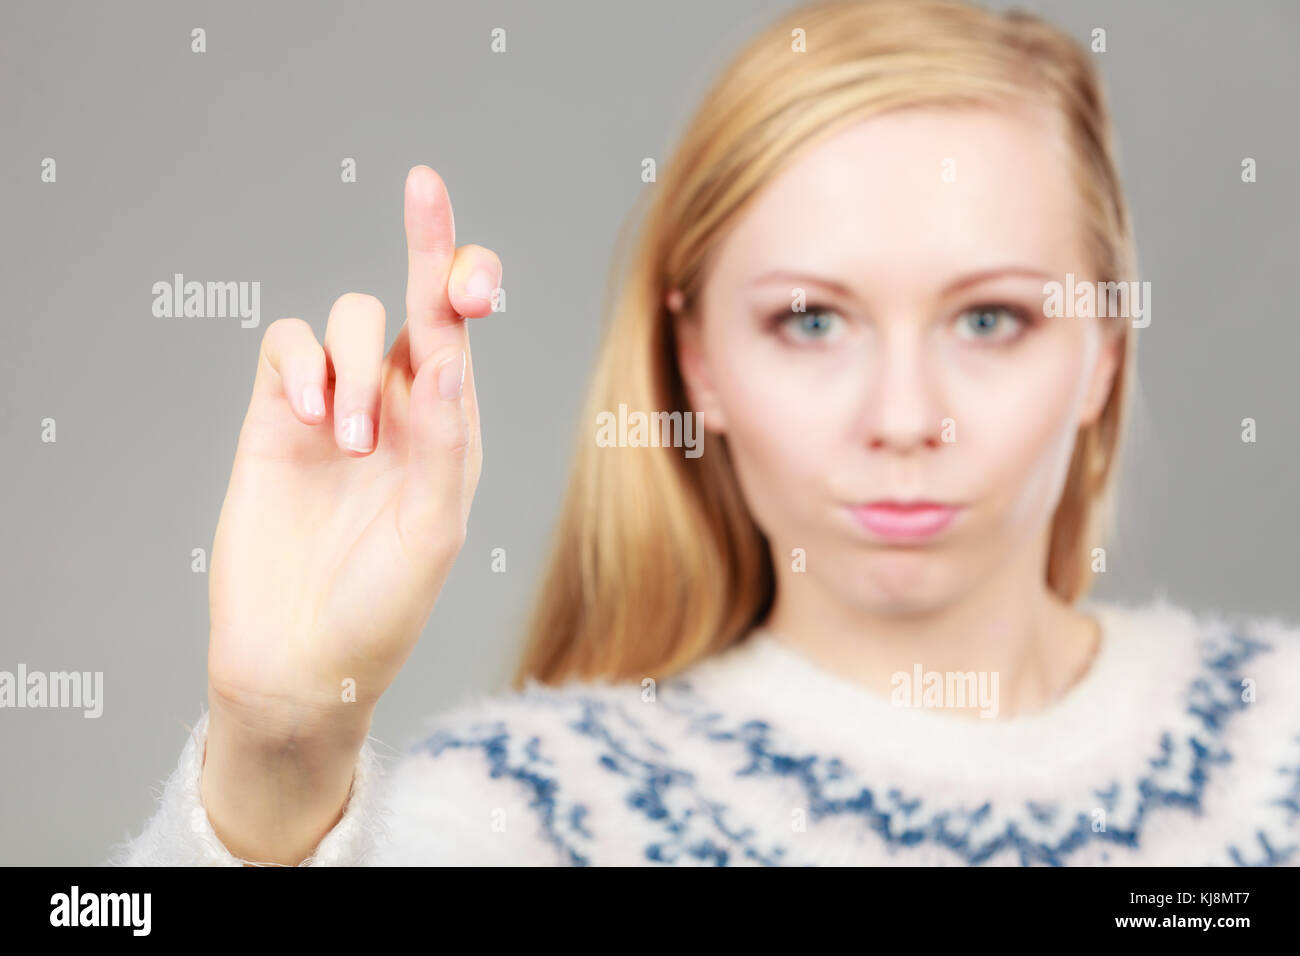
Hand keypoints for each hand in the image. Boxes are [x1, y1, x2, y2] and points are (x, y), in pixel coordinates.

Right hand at [205, 164, 496, 747]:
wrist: (297, 660)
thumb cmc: (381, 607)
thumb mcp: (431, 531)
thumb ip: (443, 443)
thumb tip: (448, 358)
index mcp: (451, 428)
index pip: (463, 335)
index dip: (466, 276)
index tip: (471, 253)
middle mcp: (399, 407)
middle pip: (414, 301)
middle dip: (428, 250)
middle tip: (427, 197)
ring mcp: (336, 409)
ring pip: (350, 320)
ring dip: (354, 364)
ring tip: (350, 442)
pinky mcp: (274, 417)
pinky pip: (287, 347)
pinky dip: (300, 363)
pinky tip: (308, 414)